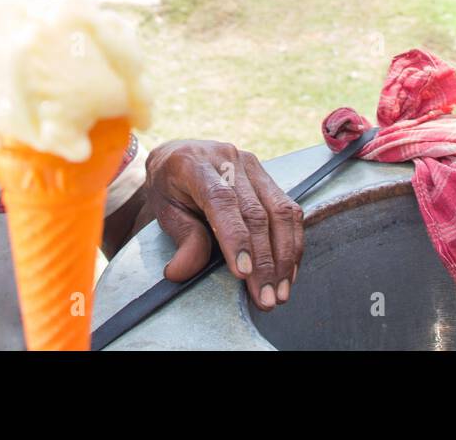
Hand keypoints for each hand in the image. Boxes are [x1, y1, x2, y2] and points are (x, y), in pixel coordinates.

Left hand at [144, 140, 303, 310]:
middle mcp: (227, 159)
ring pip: (279, 212)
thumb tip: (181, 272)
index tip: (243, 273)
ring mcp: (252, 165)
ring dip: (284, 257)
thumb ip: (180, 238)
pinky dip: (292, 244)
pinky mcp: (267, 175)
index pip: (221, 200)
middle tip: (265, 299)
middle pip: (255, 212)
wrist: (179, 156)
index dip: (235, 238)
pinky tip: (288, 272)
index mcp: (194, 164)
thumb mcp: (164, 211)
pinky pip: (289, 210)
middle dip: (264, 261)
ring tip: (280, 292)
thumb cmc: (170, 188)